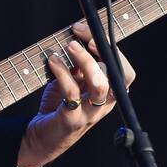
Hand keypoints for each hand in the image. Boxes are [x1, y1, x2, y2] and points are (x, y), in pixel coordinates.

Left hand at [18, 20, 135, 166]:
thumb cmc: (60, 104)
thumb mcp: (74, 80)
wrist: (42, 135)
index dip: (113, 50)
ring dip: (86, 61)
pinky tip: (53, 60)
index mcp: (110, 93)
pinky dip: (62, 73)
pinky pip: (72, 95)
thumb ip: (81, 63)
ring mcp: (90, 114)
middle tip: (80, 35)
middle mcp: (105, 104)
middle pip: (117, 76)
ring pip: (100, 86)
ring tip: (69, 45)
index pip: (123, 69)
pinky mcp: (71, 120)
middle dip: (102, 51)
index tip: (93, 30)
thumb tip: (79, 35)